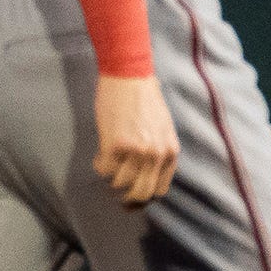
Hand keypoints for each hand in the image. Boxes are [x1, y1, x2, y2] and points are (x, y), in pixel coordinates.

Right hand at [91, 73, 180, 206]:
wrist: (129, 75)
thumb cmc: (144, 97)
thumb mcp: (163, 128)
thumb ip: (159, 150)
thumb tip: (147, 174)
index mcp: (170, 151)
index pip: (159, 189)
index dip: (144, 192)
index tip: (133, 190)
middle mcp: (156, 155)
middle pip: (140, 193)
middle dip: (126, 195)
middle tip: (117, 188)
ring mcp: (136, 151)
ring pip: (119, 182)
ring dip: (110, 175)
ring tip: (109, 160)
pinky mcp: (115, 145)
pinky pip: (104, 168)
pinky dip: (99, 164)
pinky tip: (100, 153)